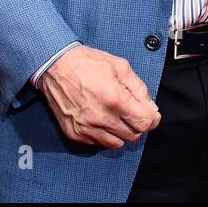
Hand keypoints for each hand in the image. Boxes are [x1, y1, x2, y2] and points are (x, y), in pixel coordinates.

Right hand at [39, 45, 159, 148]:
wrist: (55, 66)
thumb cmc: (86, 63)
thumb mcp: (120, 66)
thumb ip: (139, 88)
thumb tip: (150, 107)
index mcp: (114, 99)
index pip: (144, 122)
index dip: (152, 119)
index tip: (151, 114)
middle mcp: (101, 118)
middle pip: (133, 135)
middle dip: (137, 124)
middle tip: (133, 112)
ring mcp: (86, 128)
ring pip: (117, 143)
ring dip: (122, 132)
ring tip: (117, 116)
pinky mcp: (75, 134)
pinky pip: (99, 143)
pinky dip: (105, 135)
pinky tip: (102, 120)